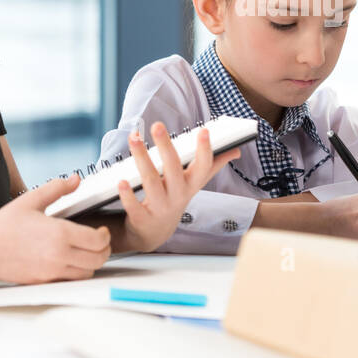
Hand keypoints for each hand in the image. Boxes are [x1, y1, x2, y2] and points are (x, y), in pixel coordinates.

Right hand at [0, 176, 111, 282]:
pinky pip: (70, 281)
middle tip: (99, 242)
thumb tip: (75, 179)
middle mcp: (59, 255)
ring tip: (86, 252)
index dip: (105, 236)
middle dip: (104, 250)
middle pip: (98, 259)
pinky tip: (71, 261)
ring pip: (87, 273)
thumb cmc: (5, 225)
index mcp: (60, 234)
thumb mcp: (31, 200)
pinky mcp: (45, 281)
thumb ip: (57, 188)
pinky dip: (77, 273)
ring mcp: (52, 271)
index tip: (101, 231)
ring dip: (92, 263)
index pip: (98, 241)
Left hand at [114, 122, 240, 251]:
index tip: (204, 131)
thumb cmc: (175, 198)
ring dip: (142, 158)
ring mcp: (160, 207)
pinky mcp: (142, 218)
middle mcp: (178, 195)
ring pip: (151, 181)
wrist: (155, 232)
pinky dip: (128, 194)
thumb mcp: (195, 183)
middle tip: (156, 125)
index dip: (205, 149)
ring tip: (134, 138)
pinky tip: (120, 180)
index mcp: (192, 184)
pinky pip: (135, 206)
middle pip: (173, 168)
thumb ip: (214, 165)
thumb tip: (236, 150)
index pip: (203, 166)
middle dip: (165, 145)